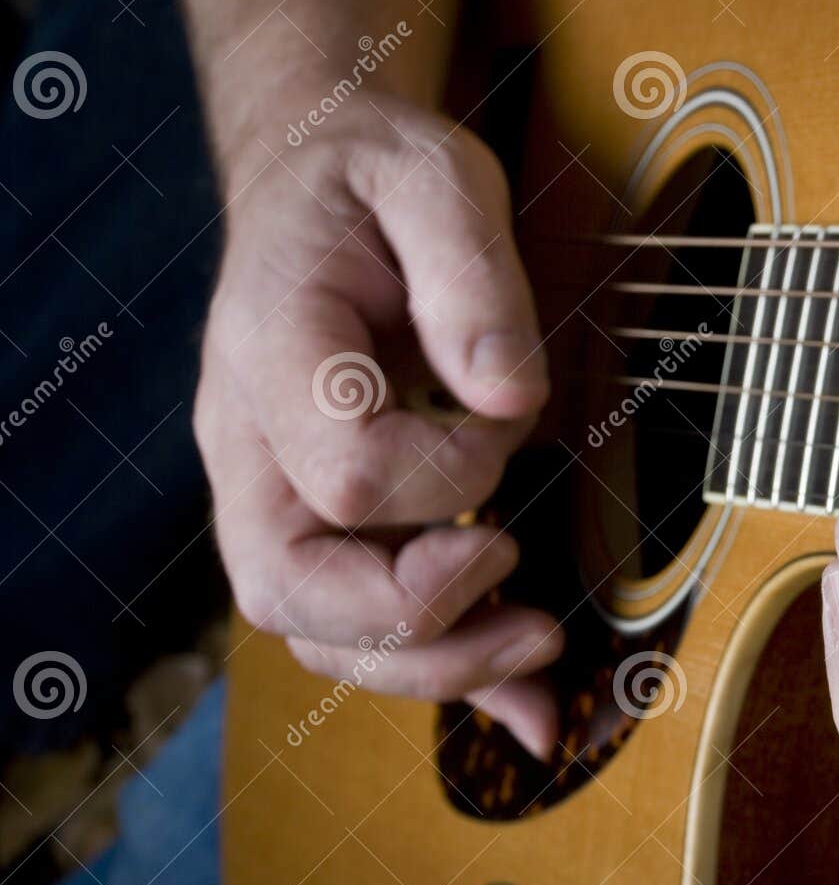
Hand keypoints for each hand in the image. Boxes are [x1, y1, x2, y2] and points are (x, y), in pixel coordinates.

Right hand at [194, 93, 562, 754]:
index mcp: (273, 346)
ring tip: (541, 649)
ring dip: (431, 666)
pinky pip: (356, 627)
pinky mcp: (316, 522)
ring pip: (314, 632)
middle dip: (416, 621)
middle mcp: (251, 440)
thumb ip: (469, 274)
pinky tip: (525, 707)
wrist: (316, 186)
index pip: (346, 471)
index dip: (449, 477)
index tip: (508, 423)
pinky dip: (442, 675)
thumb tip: (507, 396)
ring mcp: (273, 491)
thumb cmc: (374, 182)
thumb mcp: (434, 177)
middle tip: (524, 595)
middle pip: (291, 588)